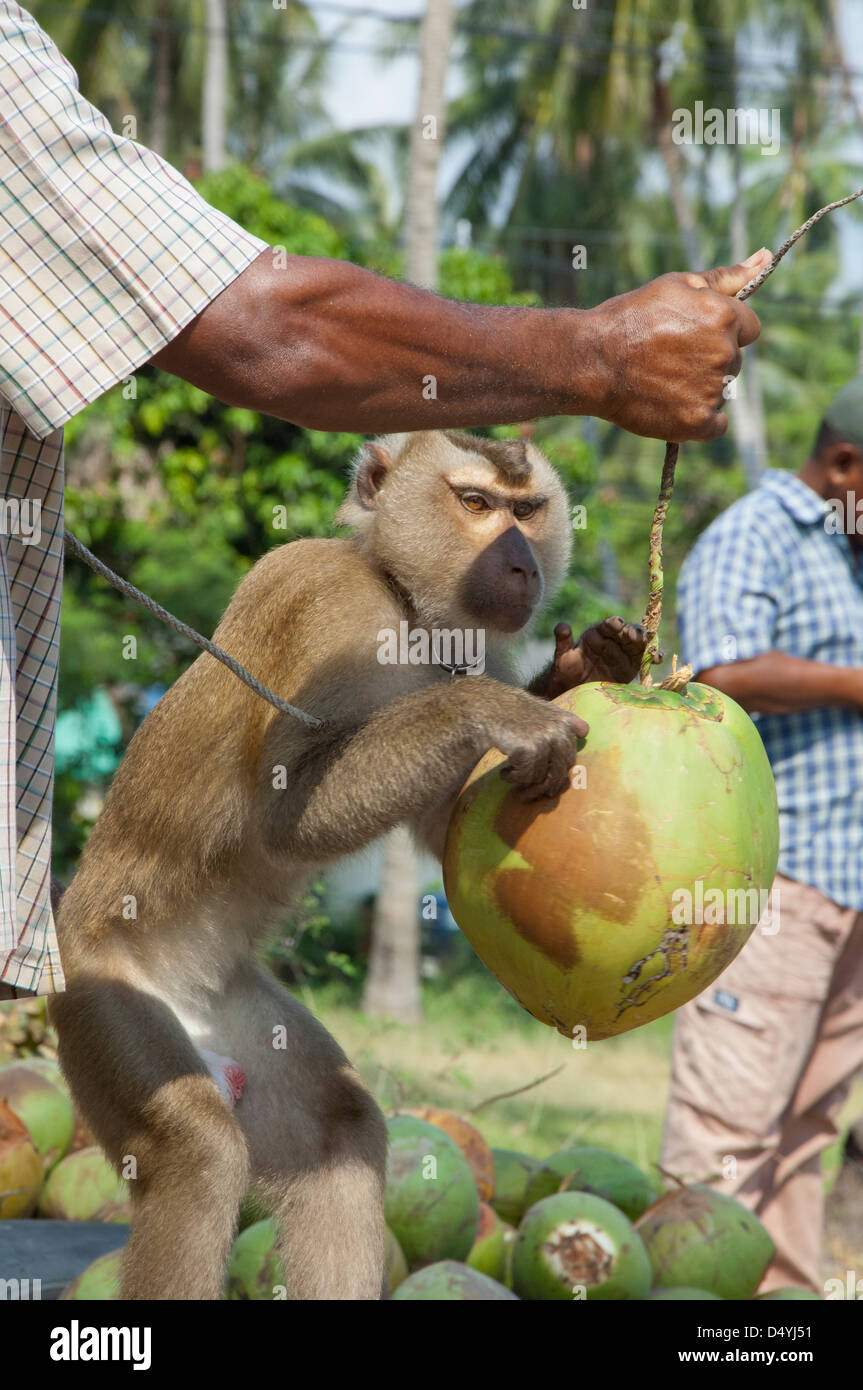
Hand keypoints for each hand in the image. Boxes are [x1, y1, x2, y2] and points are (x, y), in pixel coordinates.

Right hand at [475, 690, 586, 801]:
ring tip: (510, 773)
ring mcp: (546, 740)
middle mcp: (559, 731)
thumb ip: (563, 720)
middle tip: (527, 790)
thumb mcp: (543, 709)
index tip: (547, 781)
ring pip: (542, 777)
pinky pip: (526, 776)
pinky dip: (513, 778)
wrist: (486, 706)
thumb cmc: (512, 709)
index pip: (570, 759)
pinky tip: (504, 771)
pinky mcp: (530, 749)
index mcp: (565, 722)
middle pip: (560, 772)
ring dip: (525, 781)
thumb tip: (584, 731)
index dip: (559, 774)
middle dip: (545, 785)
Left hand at [545, 617, 648, 697]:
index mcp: (598, 632)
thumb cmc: (567, 670)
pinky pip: (646, 659)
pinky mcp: (633, 666)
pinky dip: (654, 656)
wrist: (574, 690)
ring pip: (639, 643)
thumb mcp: (563, 656)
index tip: (616, 624)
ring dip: (645, 642)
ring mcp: (624, 652)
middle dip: (632, 632)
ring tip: (648, 645)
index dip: (614, 623)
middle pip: (627, 632)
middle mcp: (613, 640)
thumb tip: (562, 626)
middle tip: (633, 636)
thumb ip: (563, 641)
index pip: (609, 625)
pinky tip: (658, 658)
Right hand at [585, 250, 770, 441]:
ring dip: (702, 388)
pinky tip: (673, 406)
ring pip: (722, 391)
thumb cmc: (630, 317)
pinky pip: (716, 424)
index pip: (750, 329)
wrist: (591, 360)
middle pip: (734, 361)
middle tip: (668, 358)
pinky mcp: (698, 422)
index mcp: (725, 317)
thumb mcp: (676, 285)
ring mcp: (712, 389)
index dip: (724, 331)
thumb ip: (726, 277)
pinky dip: (699, 419)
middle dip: (710, 359)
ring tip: (663, 380)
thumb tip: (765, 256)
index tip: (694, 335)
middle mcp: (724, 353)